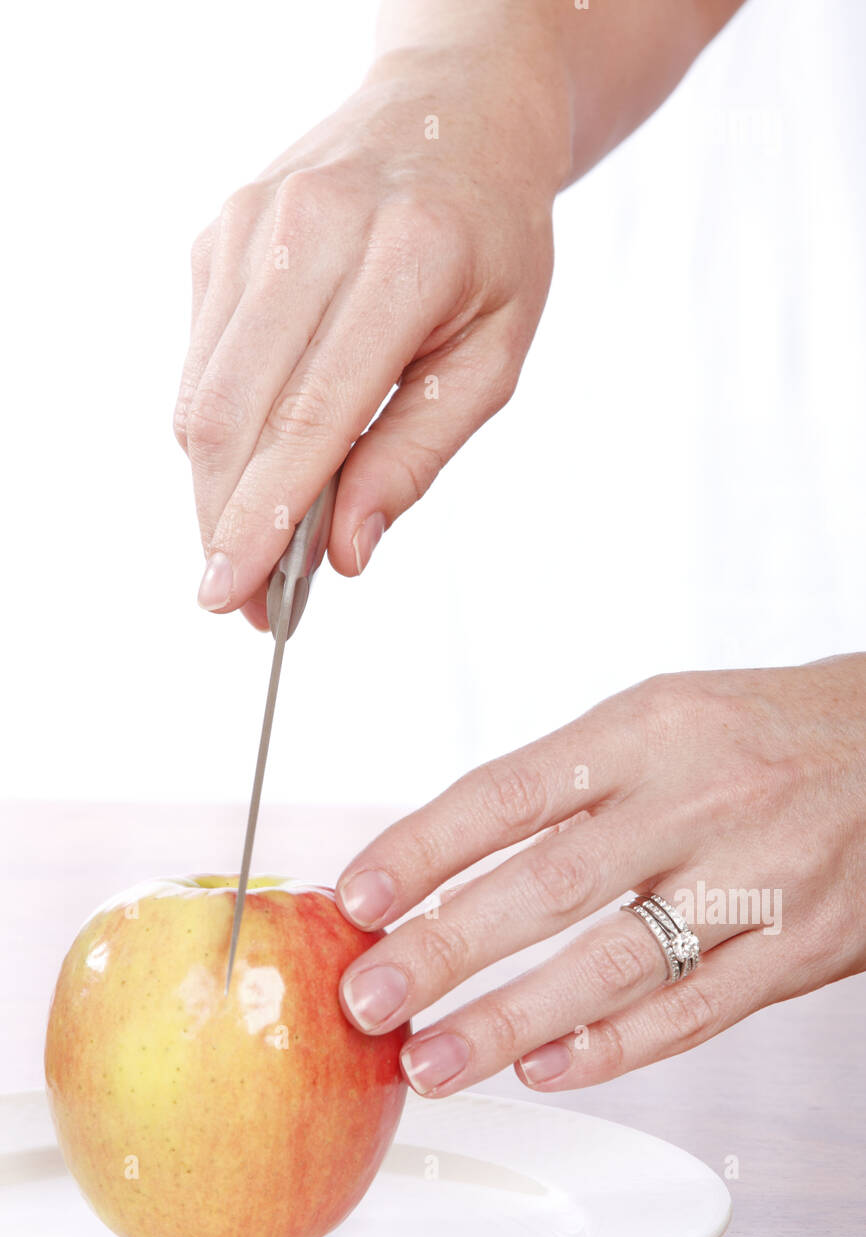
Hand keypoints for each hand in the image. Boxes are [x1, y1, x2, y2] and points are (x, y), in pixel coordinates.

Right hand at [174, 44, 563, 627]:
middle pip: (234, 416)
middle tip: (241, 600)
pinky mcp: (215, 233)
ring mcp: (249, 224)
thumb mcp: (495, 354)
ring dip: (213, 489)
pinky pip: (199, 361)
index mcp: (404, 260)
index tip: (232, 596)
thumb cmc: (493, 243)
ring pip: (200, 396)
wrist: (454, 108)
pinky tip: (263, 451)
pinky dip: (221, 430)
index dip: (264, 519)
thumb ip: (418, 454)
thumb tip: (348, 552)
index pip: (310, 416)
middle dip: (225, 523)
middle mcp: (310, 229)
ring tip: (253, 543)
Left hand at [335, 657, 865, 1095]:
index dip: (425, 847)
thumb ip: (568, 785)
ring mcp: (756, 878)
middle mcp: (700, 800)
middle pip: (551, 884)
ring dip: (510, 1020)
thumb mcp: (660, 717)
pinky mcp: (799, 947)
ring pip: (616, 965)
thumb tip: (446, 861)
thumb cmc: (759, 733)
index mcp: (651, 730)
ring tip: (434, 1059)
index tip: (358, 895)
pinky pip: (691, 1012)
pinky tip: (545, 1067)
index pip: (513, 791)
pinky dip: (611, 1047)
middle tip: (370, 996)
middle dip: (446, 948)